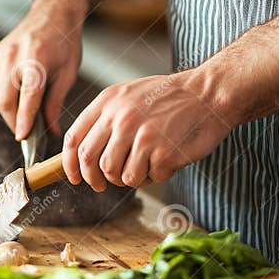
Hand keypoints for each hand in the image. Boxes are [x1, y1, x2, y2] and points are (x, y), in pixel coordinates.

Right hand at [0, 0, 85, 138]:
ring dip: (11, 108)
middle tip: (25, 135)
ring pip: (0, 94)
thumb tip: (50, 131)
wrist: (53, 11)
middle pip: (6, 101)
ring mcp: (2, 55)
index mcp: (36, 61)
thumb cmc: (65, 42)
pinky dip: (8, 92)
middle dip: (14, 121)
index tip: (23, 138)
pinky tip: (22, 89)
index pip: (27, 98)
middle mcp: (15, 57)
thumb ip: (55, 104)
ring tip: (27, 114)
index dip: (24, 121)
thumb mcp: (68, 74)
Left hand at [62, 66, 237, 191]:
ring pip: (118, 175)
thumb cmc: (170, 97)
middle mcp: (121, 118)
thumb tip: (82, 154)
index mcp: (108, 102)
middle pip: (91, 161)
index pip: (74, 139)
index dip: (69, 164)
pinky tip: (165, 161)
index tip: (75, 177)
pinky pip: (147, 178)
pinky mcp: (162, 154)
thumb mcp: (128, 95)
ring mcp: (141, 136)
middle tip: (101, 184)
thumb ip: (105, 119)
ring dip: (127, 178)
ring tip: (144, 165)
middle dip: (93, 179)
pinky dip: (154, 176)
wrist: (209, 93)